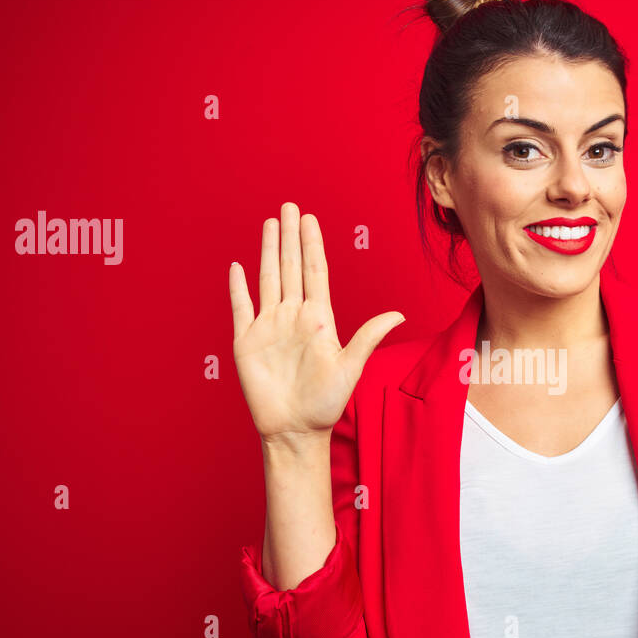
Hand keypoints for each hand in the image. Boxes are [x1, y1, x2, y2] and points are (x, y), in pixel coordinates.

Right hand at [229, 202, 404, 444]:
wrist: (295, 430)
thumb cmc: (326, 404)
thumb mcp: (351, 367)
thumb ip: (369, 336)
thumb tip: (398, 314)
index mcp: (319, 319)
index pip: (314, 272)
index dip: (311, 246)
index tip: (310, 220)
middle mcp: (293, 317)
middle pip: (290, 268)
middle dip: (289, 237)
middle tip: (289, 207)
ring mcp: (269, 327)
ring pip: (268, 280)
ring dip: (268, 252)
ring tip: (270, 224)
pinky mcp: (246, 343)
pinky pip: (242, 308)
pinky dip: (238, 287)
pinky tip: (238, 267)